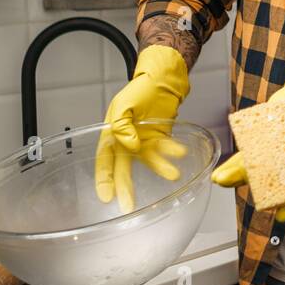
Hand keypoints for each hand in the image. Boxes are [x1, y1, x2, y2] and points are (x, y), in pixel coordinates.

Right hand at [95, 45, 190, 213]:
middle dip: (126, 188)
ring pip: (150, 160)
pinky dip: (173, 151)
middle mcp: (128, 140)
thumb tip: (129, 146)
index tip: (105, 197)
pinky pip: (166, 148)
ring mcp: (145, 140)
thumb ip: (121, 125)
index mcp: (112, 133)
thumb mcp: (124, 103)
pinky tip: (181, 153)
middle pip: (124, 167)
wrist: (163, 78)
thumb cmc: (140, 88)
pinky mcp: (162, 137)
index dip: (103, 178)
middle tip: (128, 206)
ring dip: (161, 168)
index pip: (105, 160)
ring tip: (173, 174)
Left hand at [210, 45, 284, 221]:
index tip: (282, 215)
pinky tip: (227, 160)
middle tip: (232, 188)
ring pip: (256, 164)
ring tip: (220, 178)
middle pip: (271, 177)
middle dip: (250, 185)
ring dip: (238, 171)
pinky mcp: (266, 134)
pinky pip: (253, 145)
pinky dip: (242, 153)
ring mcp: (276, 147)